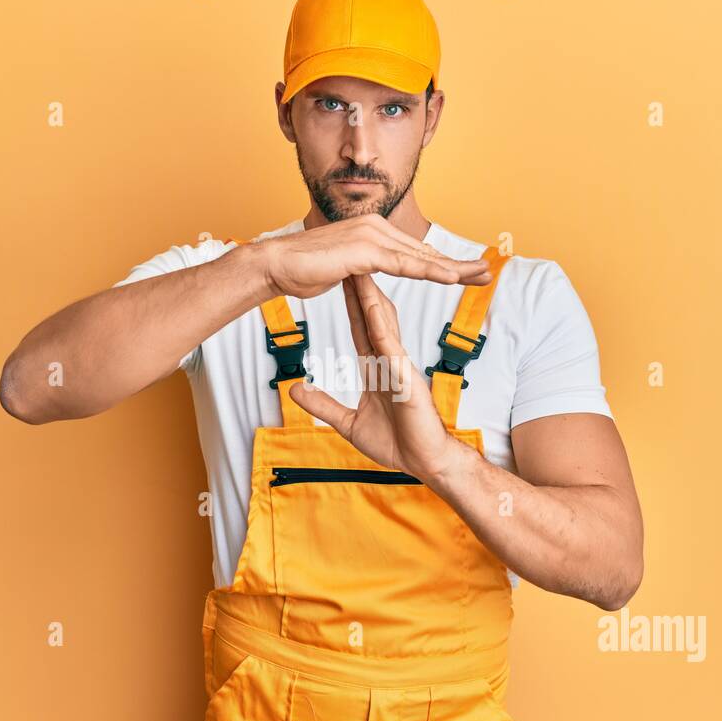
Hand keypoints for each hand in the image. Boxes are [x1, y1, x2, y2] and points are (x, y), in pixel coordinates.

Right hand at [258, 213, 491, 299]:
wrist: (275, 265)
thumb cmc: (303, 270)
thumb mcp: (343, 270)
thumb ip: (363, 269)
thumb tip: (371, 273)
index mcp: (372, 231)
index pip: (415, 250)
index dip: (443, 262)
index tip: (466, 273)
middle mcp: (375, 228)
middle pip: (425, 250)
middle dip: (458, 263)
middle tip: (487, 273)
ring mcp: (370, 236)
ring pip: (420, 257)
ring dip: (452, 268)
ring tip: (479, 276)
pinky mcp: (364, 250)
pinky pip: (403, 264)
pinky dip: (429, 271)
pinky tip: (451, 278)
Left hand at [287, 273, 467, 481]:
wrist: (425, 463)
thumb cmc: (397, 443)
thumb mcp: (348, 424)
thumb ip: (323, 405)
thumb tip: (296, 390)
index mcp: (378, 368)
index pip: (360, 328)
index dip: (350, 303)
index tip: (339, 277)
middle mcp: (390, 361)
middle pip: (373, 318)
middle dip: (360, 288)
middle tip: (349, 256)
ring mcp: (400, 367)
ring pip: (384, 325)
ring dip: (371, 298)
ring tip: (359, 269)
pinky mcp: (407, 379)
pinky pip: (391, 348)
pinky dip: (381, 326)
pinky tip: (372, 307)